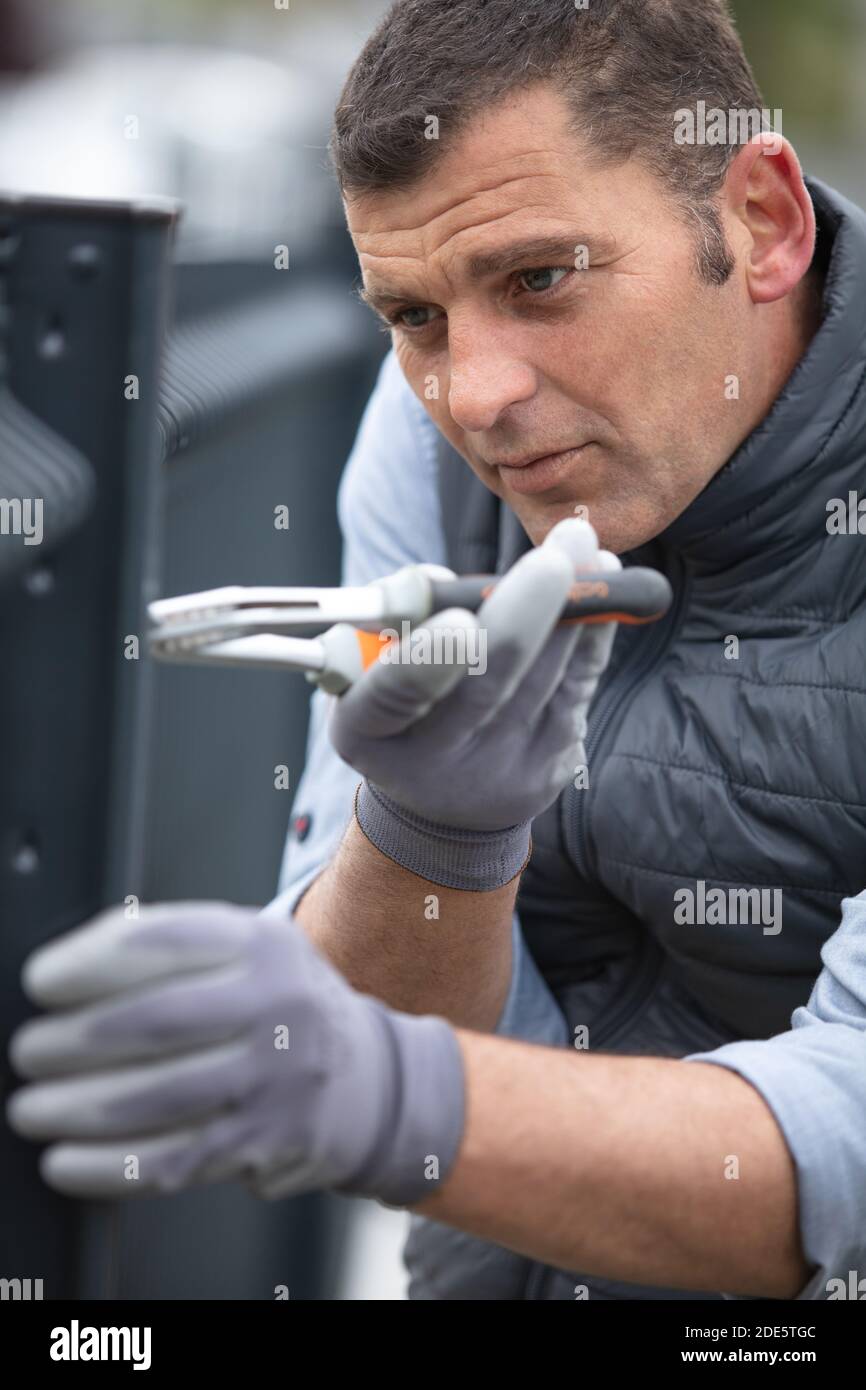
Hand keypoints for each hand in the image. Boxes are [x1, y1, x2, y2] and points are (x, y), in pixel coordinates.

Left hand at [6, 902, 464, 1202]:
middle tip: (29, 1051)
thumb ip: (174, 945)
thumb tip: (69, 969)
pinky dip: (106, 1167)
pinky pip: (171, 1161)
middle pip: (153, 1022)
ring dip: (74, 1108)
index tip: (41, 982)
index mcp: (263, 944)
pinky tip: (67, 1160)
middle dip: (70, 1042)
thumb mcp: (249, 947)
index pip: (162, 943)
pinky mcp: (266, 1144)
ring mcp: (276, 1080)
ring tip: (31, 1107)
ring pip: (156, 1099)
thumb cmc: (281, 1005)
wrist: (368, 1077)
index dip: (87, 963)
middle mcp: (277, 1007)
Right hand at [328, 517, 619, 886]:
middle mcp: (433, 761)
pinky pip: (579, 683)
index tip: (458, 620)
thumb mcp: (367, 665)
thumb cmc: (401, 702)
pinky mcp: (551, 764)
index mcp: (367, 731)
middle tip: (552, 561)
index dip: (426, 661)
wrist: (444, 801)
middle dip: (522, 616)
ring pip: (544, 678)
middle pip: (486, 688)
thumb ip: (391, 616)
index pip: (392, 695)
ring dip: (572, 605)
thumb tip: (434, 582)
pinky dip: (595, 627)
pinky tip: (605, 574)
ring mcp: (498, 769)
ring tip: (580, 541)